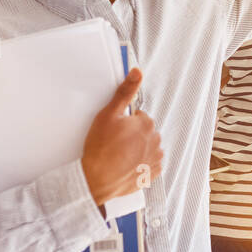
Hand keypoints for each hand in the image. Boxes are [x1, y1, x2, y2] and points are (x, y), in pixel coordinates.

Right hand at [81, 67, 162, 206]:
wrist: (95, 179)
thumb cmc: (100, 148)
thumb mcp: (109, 114)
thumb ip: (125, 92)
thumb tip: (137, 72)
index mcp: (147, 123)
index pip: (138, 118)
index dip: (123, 123)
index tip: (113, 131)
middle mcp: (155, 140)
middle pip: (143, 133)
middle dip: (131, 136)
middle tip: (113, 144)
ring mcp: (154, 158)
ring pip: (146, 148)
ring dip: (136, 150)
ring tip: (118, 156)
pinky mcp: (151, 174)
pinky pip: (149, 165)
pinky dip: (140, 165)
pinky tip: (126, 165)